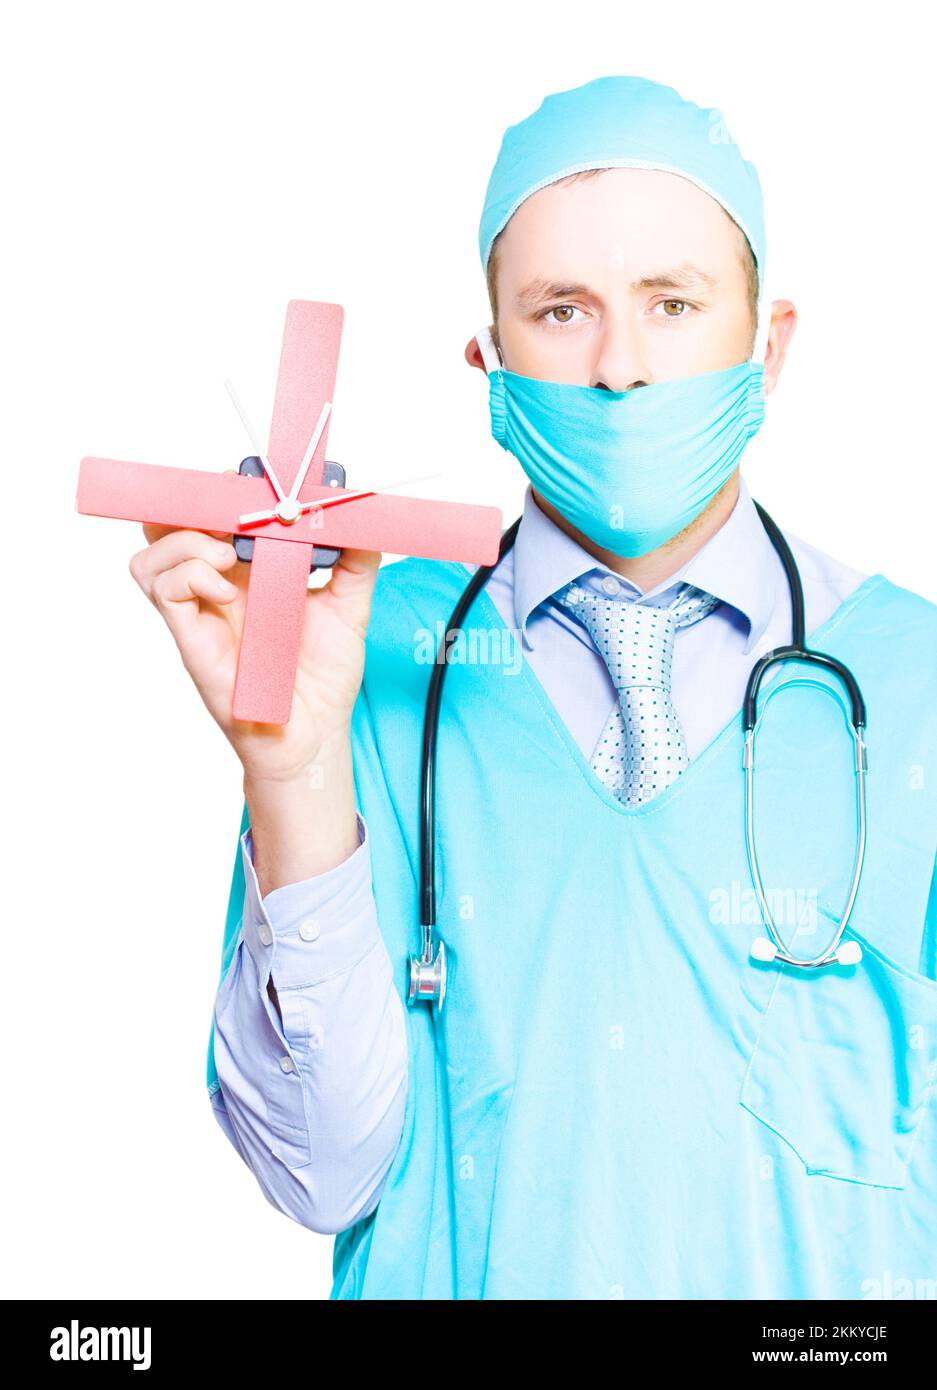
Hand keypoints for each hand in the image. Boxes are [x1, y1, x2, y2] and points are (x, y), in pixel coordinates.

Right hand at [128, 469, 380, 781]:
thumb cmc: (325, 675)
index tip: (253, 477)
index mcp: (252, 569)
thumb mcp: (352, 606)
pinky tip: (226, 590)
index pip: (217, 511)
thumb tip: (362, 512)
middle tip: (234, 502)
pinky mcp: (189, 635)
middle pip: (172, 521)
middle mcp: (218, 584)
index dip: (224, 487)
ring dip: (186, 538)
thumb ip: (357, 559)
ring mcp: (199, 609)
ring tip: (230, 554)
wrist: (315, 733)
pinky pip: (162, 588)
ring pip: (152, 551)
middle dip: (195, 500)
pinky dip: (190, 574)